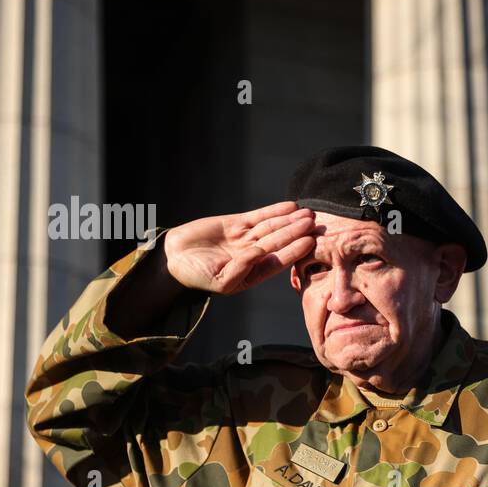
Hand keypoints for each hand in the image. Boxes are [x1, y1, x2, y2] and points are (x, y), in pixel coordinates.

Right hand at [161, 201, 316, 294]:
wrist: (173, 257)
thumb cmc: (195, 275)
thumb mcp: (218, 280)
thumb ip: (240, 269)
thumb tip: (259, 254)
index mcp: (253, 273)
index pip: (278, 261)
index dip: (294, 250)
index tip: (310, 241)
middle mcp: (254, 256)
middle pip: (279, 241)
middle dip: (297, 232)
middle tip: (314, 223)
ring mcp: (246, 238)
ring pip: (273, 227)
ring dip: (290, 220)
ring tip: (308, 212)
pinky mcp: (237, 224)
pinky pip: (260, 216)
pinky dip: (275, 211)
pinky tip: (290, 206)